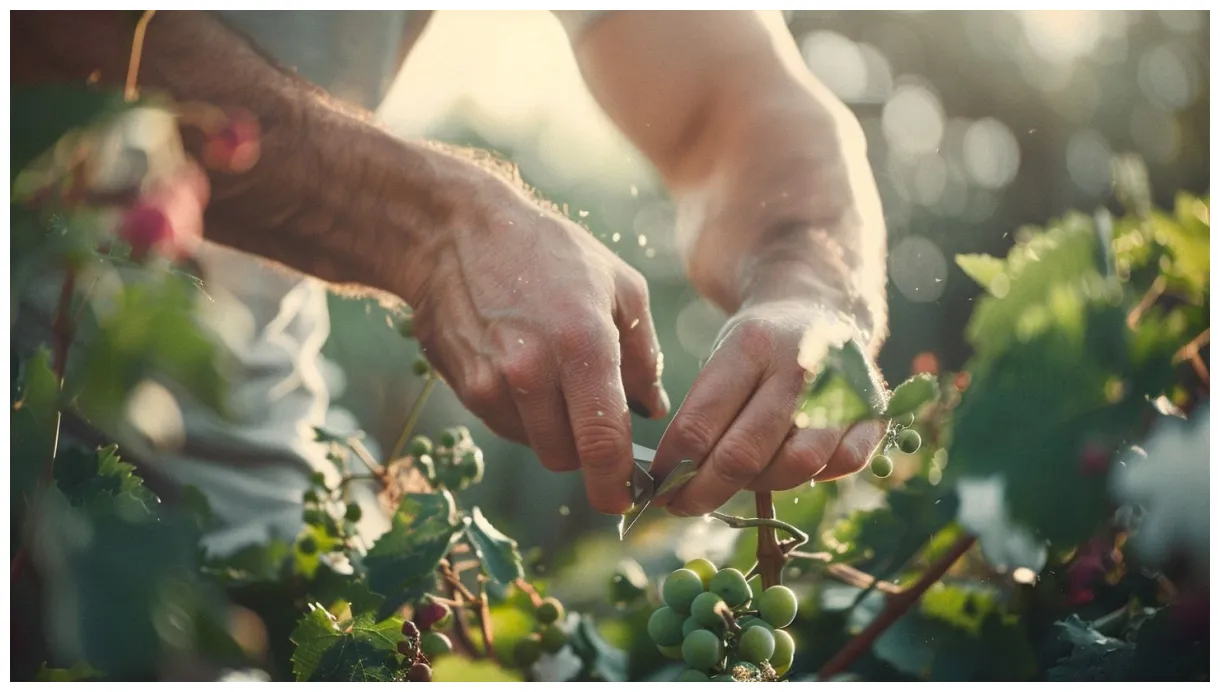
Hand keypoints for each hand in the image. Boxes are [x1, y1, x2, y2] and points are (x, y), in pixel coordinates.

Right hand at [401, 182, 669, 514]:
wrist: (454, 233)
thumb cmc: (549, 252)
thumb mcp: (619, 285)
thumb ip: (643, 355)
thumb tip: (653, 409)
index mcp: (584, 343)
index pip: (602, 442)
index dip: (617, 483)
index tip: (626, 499)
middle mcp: (533, 371)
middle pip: (569, 457)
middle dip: (591, 454)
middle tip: (602, 431)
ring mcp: (493, 383)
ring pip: (537, 447)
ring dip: (557, 435)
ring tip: (561, 385)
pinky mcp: (465, 387)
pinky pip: (508, 429)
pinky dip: (527, 419)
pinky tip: (528, 375)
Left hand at [649, 299, 885, 516]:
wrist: (819, 309)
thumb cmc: (758, 347)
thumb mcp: (719, 356)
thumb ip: (701, 412)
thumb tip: (669, 479)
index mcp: (751, 345)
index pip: (700, 423)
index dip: (672, 466)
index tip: (655, 486)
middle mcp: (800, 367)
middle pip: (744, 455)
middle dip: (703, 492)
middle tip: (680, 504)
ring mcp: (844, 390)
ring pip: (795, 466)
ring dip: (756, 487)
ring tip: (732, 483)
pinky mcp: (874, 411)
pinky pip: (843, 464)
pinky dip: (813, 477)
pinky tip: (785, 469)